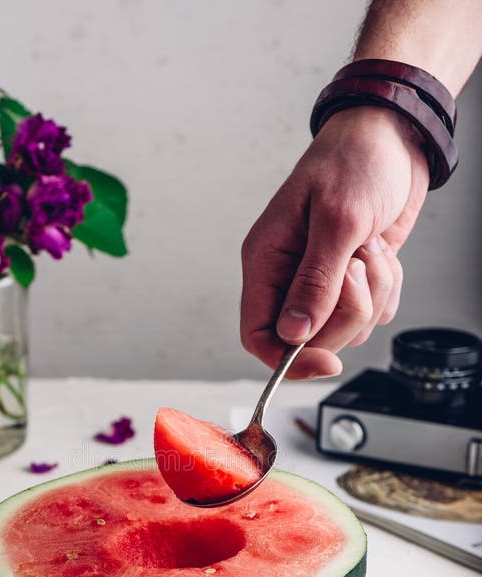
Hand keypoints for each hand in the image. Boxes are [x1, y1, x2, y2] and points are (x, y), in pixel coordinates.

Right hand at [240, 106, 429, 378]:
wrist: (395, 137)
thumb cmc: (356, 162)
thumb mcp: (336, 220)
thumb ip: (314, 282)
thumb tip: (293, 335)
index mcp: (266, 261)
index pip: (258, 334)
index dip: (287, 358)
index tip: (326, 362)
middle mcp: (288, 277)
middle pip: (308, 339)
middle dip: (345, 314)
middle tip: (358, 268)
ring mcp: (322, 281)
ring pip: (345, 328)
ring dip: (372, 295)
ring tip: (371, 248)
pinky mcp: (353, 281)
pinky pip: (372, 313)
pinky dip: (387, 289)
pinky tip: (381, 252)